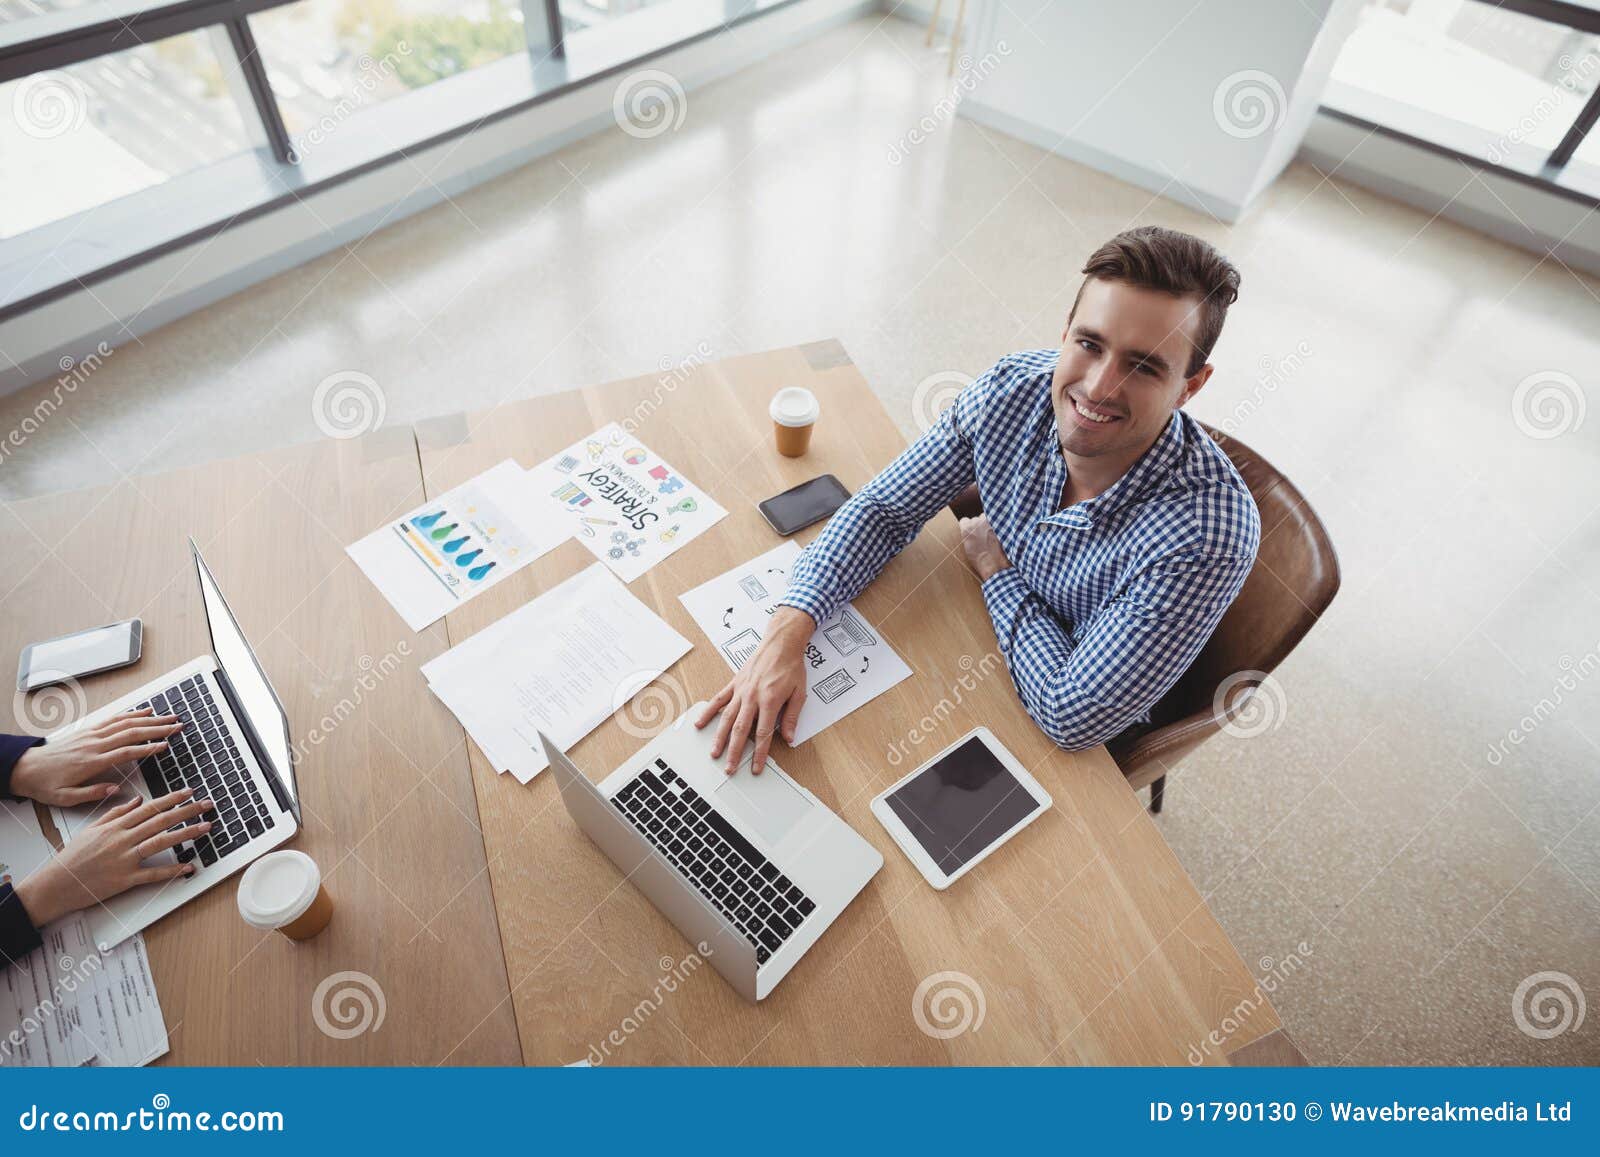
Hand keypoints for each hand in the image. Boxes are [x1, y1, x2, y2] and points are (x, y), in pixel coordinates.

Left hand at [10, 708, 183, 806]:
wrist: (25, 768)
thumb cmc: (45, 784)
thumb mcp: (66, 798)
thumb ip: (92, 793)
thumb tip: (116, 788)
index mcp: (92, 761)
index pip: (126, 752)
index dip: (148, 748)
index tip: (166, 746)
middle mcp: (94, 744)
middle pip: (132, 733)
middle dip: (158, 728)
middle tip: (177, 726)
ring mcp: (92, 735)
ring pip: (126, 723)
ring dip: (150, 718)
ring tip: (169, 716)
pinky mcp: (89, 731)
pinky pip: (114, 719)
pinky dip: (132, 714)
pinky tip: (144, 711)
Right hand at [11, 789, 214, 927]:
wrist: (55, 885)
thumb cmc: (72, 858)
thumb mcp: (91, 829)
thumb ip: (115, 813)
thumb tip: (137, 800)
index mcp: (114, 826)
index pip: (149, 808)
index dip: (172, 799)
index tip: (189, 792)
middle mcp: (121, 839)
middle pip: (160, 821)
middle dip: (187, 811)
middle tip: (207, 805)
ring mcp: (124, 859)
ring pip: (161, 842)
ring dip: (186, 834)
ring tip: (205, 827)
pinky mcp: (125, 879)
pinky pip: (153, 874)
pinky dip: (172, 870)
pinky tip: (188, 866)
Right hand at [694, 606, 813, 774]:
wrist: (780, 643)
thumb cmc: (790, 666)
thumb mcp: (799, 693)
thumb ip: (791, 717)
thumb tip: (789, 738)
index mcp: (769, 701)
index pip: (763, 734)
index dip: (760, 754)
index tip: (755, 768)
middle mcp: (752, 697)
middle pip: (741, 731)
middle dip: (734, 752)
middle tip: (730, 768)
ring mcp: (741, 690)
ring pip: (727, 718)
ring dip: (719, 738)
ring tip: (714, 753)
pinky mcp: (734, 684)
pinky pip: (719, 700)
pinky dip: (709, 712)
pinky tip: (700, 723)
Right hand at [958, 514, 1010, 581]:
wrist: (994, 564)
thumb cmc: (980, 560)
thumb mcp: (967, 549)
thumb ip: (967, 537)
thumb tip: (970, 534)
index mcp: (966, 529)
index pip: (964, 521)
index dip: (968, 526)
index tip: (972, 532)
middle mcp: (975, 522)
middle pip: (976, 519)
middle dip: (979, 526)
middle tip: (983, 536)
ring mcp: (988, 522)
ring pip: (986, 518)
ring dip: (988, 524)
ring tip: (992, 536)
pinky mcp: (998, 524)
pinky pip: (996, 521)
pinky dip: (997, 526)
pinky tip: (998, 535)